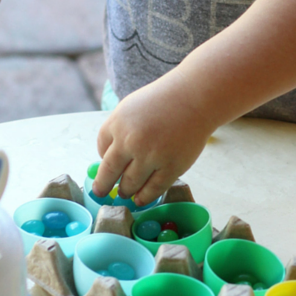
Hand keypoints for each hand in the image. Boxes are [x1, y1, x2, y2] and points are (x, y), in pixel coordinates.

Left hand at [94, 73, 214, 205]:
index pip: (101, 150)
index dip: (104, 160)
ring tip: (126, 193)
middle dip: (104, 185)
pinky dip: (144, 197)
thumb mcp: (130, 108)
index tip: (107, 169)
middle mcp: (130, 141)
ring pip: (130, 184)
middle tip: (101, 192)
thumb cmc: (162, 101)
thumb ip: (118, 130)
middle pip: (109, 172)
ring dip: (126, 191)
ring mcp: (151, 156)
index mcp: (118, 123)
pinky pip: (152, 189)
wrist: (194, 97)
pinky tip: (140, 198)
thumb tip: (107, 158)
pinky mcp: (171, 167)